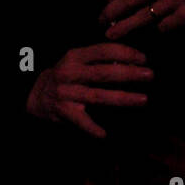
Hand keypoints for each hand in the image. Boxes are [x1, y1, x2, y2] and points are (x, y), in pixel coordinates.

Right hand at [25, 43, 152, 138]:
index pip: (103, 50)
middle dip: (129, 74)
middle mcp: (70, 73)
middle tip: (150, 75)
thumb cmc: (66, 75)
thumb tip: (131, 61)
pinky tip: (104, 134)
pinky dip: (91, 128)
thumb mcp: (77, 61)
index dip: (125, 53)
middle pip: (104, 73)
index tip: (144, 58)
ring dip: (122, 98)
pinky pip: (80, 121)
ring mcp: (66, 92)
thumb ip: (99, 59)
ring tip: (143, 100)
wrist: (34, 93)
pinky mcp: (62, 111)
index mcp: (75, 56)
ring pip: (98, 96)